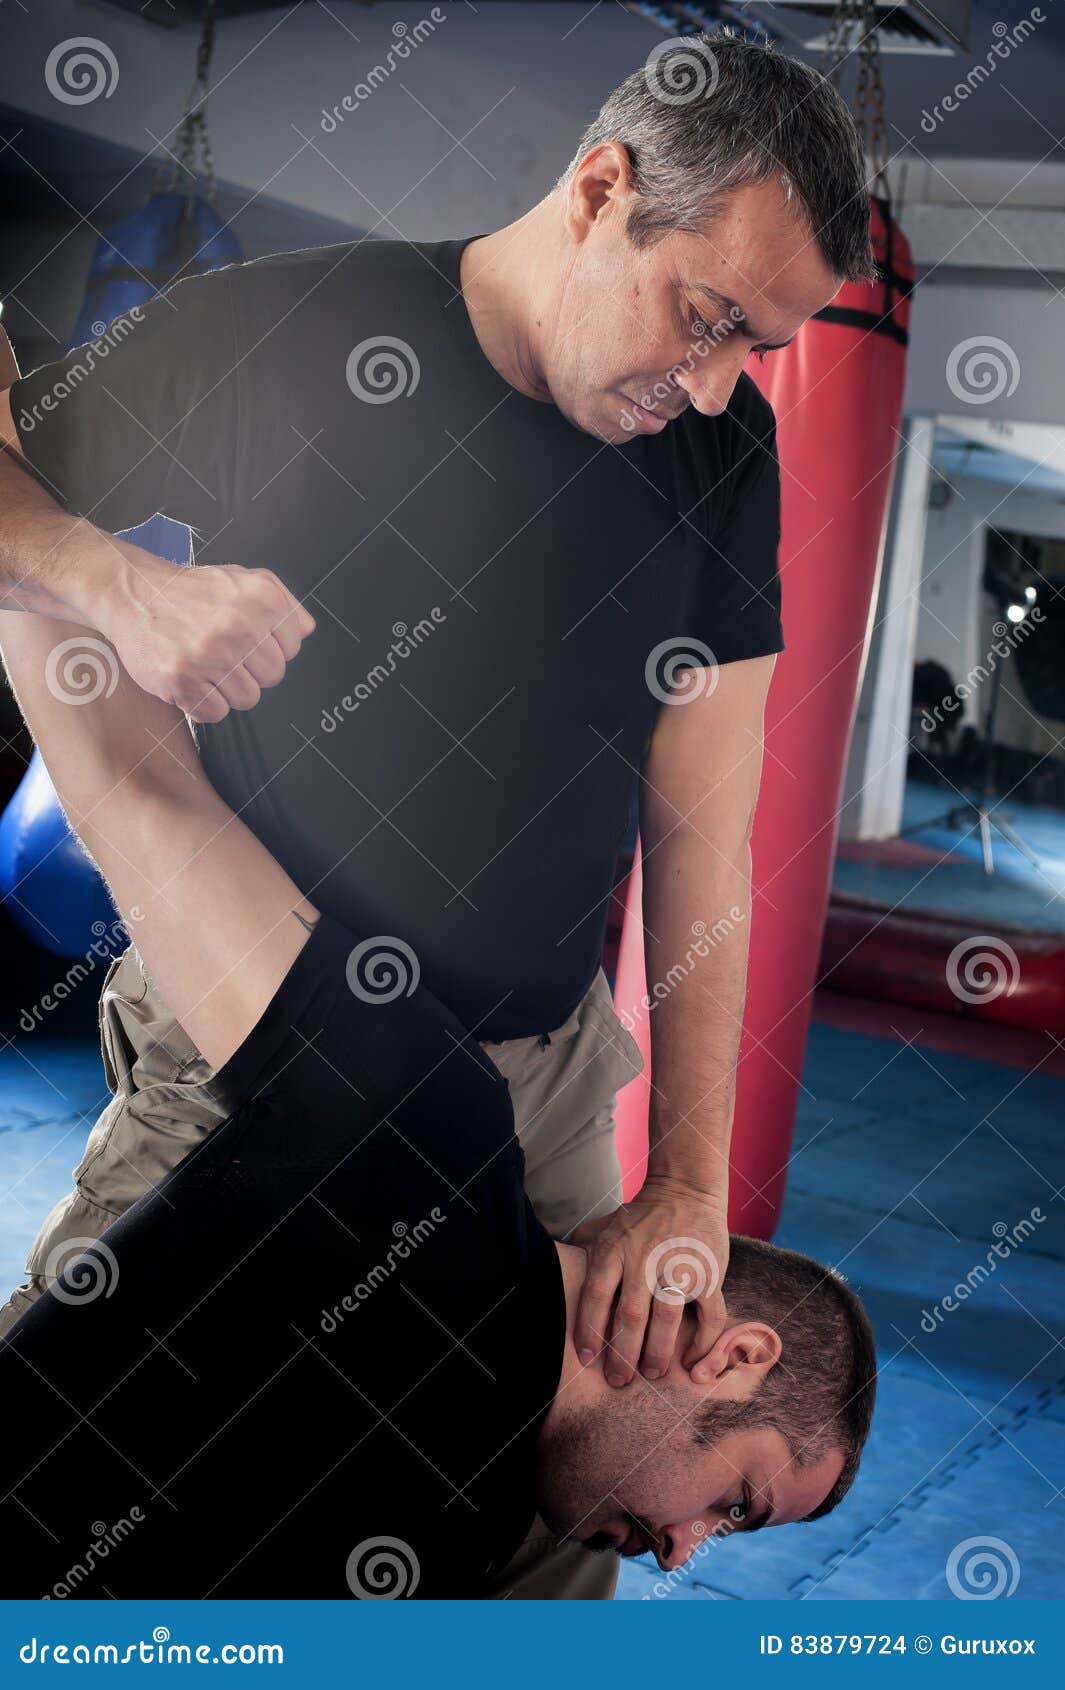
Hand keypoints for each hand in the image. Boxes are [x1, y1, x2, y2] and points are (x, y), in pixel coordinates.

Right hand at [93, 546, 315, 722]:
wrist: (134, 593)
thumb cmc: (192, 591)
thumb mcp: (243, 579)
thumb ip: (283, 601)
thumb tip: (305, 631)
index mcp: (261, 600)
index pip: (292, 650)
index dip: (270, 648)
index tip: (247, 640)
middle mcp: (239, 626)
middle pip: (273, 678)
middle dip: (252, 670)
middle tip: (224, 654)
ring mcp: (209, 654)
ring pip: (248, 699)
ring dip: (229, 689)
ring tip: (207, 666)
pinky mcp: (181, 679)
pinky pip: (215, 714)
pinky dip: (204, 703)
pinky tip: (192, 679)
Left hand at [572, 1176, 729, 1386]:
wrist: (686, 1190)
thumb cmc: (641, 1216)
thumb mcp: (605, 1226)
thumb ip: (582, 1246)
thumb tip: (553, 1262)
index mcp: (615, 1250)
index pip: (595, 1296)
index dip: (588, 1331)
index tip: (587, 1360)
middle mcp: (645, 1260)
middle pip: (629, 1315)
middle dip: (622, 1354)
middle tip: (618, 1381)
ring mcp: (679, 1268)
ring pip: (666, 1319)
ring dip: (657, 1352)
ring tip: (650, 1374)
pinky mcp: (710, 1275)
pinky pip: (710, 1315)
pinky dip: (703, 1342)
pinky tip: (692, 1362)